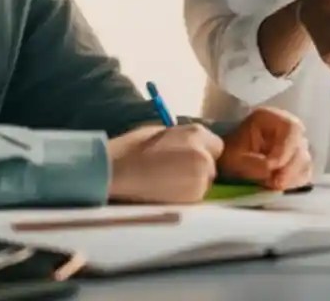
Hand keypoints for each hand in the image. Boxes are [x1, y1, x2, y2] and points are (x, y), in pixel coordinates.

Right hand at [107, 124, 223, 202]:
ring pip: (204, 183)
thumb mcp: (159, 133)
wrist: (114, 173)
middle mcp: (204, 154)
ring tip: (166, 183)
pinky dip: (185, 196)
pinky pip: (195, 197)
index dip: (201, 151)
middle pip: (210, 165)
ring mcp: (201, 177)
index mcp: (196, 133)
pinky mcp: (193, 197)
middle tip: (173, 172)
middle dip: (197, 168)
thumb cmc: (130, 150)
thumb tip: (190, 145)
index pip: (215, 145)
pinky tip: (165, 193)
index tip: (187, 158)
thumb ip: (181, 138)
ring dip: (191, 183)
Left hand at [220, 107, 313, 190]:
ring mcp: (295, 145)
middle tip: (275, 183)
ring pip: (305, 160)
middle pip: (301, 145)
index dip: (286, 149)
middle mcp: (288, 128)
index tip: (272, 166)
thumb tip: (271, 170)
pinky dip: (295, 182)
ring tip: (273, 185)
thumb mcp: (234, 158)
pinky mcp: (297, 162)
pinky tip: (279, 186)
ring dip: (292, 176)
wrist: (227, 163)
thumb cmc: (229, 154)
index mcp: (272, 118)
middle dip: (289, 167)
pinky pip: (305, 172)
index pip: (291, 128)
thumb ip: (252, 164)